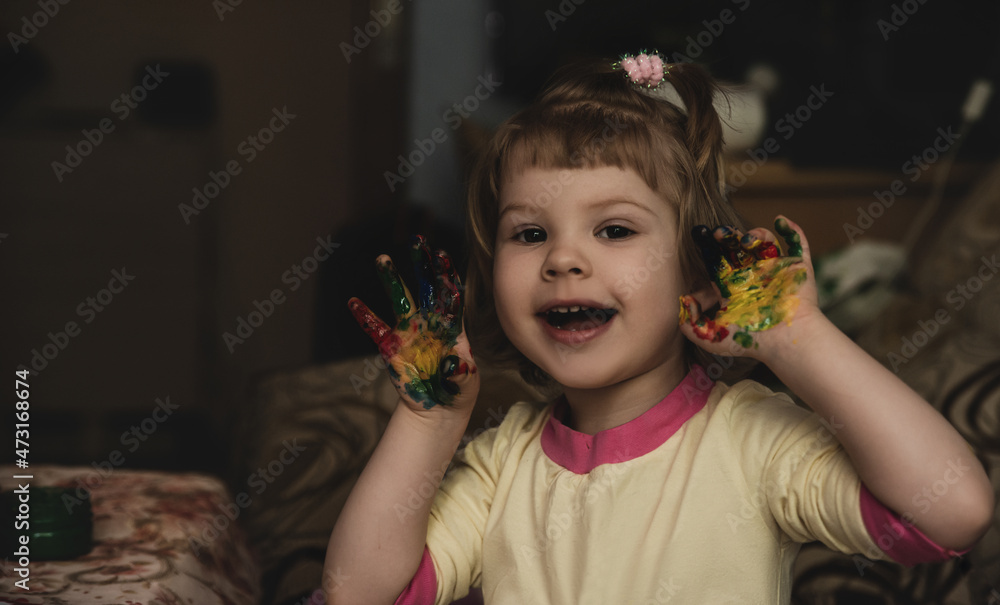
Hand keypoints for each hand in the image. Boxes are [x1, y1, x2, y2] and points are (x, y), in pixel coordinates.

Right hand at [348, 236, 478, 412]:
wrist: (439, 409)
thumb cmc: (458, 390)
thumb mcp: (465, 383)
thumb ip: (460, 372)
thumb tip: (453, 362)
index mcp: (452, 326)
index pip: (451, 296)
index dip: (446, 276)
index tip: (442, 254)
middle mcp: (430, 323)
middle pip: (426, 289)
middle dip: (421, 266)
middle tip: (416, 242)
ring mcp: (409, 333)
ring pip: (400, 301)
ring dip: (392, 280)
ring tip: (382, 259)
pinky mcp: (391, 348)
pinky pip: (376, 330)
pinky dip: (365, 317)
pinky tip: (353, 302)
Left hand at [679, 216, 818, 357]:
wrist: (787, 341)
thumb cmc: (752, 342)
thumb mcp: (712, 338)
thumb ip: (690, 325)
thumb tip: (683, 301)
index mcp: (734, 287)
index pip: (718, 261)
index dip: (709, 248)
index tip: (698, 235)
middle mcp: (753, 275)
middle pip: (738, 247)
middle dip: (728, 236)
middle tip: (718, 233)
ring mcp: (775, 270)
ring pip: (764, 241)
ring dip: (755, 234)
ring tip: (746, 240)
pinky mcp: (797, 268)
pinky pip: (796, 243)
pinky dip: (791, 229)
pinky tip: (780, 220)